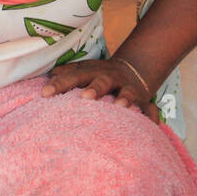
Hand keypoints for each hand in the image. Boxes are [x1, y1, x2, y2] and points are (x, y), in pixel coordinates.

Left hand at [41, 57, 162, 123]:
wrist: (132, 70)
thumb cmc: (97, 76)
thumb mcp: (82, 70)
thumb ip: (64, 75)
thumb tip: (45, 77)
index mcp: (91, 72)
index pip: (73, 76)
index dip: (59, 84)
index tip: (45, 94)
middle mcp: (110, 78)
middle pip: (101, 81)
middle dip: (94, 88)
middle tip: (85, 97)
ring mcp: (127, 89)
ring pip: (127, 93)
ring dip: (124, 99)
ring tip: (121, 106)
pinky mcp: (142, 101)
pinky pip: (150, 108)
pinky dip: (152, 116)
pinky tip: (152, 125)